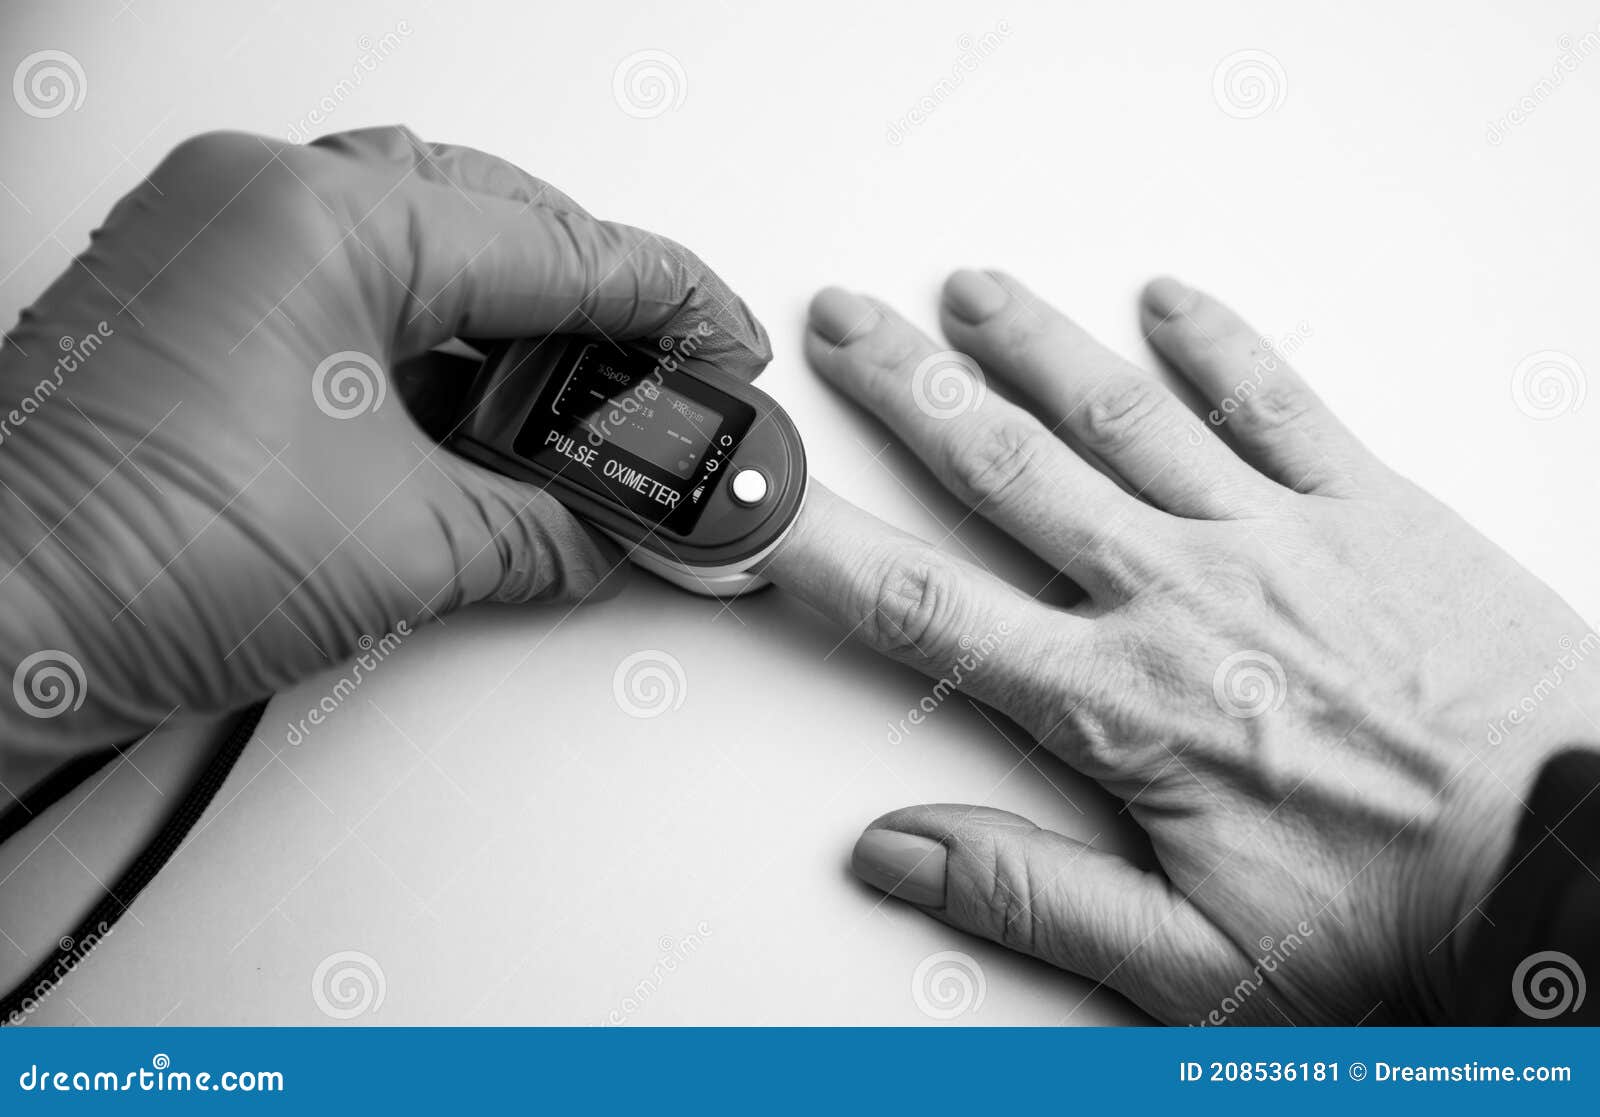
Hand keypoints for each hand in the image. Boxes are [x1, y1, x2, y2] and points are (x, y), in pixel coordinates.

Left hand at [0, 126, 768, 752]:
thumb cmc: (127, 561)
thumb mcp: (402, 542)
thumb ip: (537, 526)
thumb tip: (601, 536)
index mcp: (321, 217)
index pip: (554, 246)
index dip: (666, 301)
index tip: (724, 343)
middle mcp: (262, 203)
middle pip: (491, 218)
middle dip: (592, 301)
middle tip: (663, 371)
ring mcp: (221, 247)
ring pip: (421, 248)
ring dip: (510, 325)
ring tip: (581, 404)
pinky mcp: (200, 309)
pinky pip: (353, 295)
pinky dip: (431, 350)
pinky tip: (482, 415)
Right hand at [766, 270, 1596, 1022]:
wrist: (1577, 868)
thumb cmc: (1399, 921)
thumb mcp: (1193, 965)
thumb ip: (1031, 896)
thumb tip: (897, 855)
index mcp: (1121, 704)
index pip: (927, 608)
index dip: (820, 546)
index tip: (759, 500)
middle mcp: (1181, 596)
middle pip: (1006, 468)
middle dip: (906, 389)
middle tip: (840, 329)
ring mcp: (1276, 537)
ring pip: (1121, 414)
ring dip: (1032, 345)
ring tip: (967, 294)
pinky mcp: (1372, 509)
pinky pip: (1279, 402)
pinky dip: (1218, 345)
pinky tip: (1170, 302)